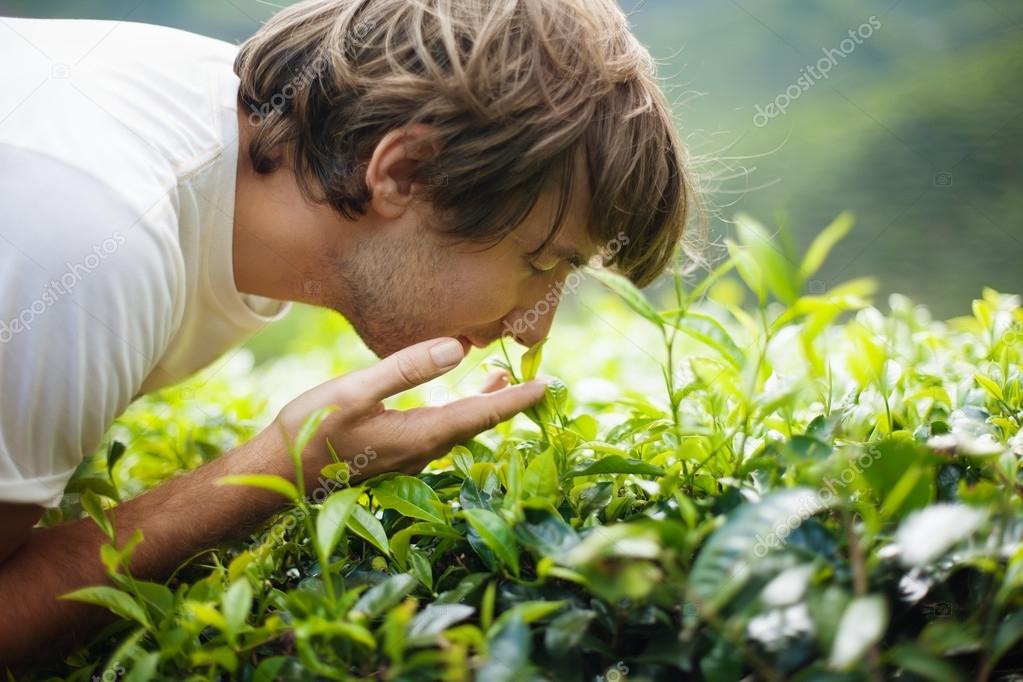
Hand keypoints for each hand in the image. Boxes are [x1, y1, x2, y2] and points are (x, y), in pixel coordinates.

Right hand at [273, 337, 546, 483]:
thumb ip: (408, 368)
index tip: (548, 386)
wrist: (279, 474)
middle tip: (533, 376)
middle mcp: (423, 452)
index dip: (516, 399)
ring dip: (481, 402)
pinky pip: (440, 431)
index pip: (482, 415)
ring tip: (498, 375)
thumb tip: (458, 349)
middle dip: (506, 399)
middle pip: (476, 423)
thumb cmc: (312, 430)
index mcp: (421, 436)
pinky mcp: (395, 456)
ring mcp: (409, 458)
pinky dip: (458, 410)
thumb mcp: (357, 391)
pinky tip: (451, 397)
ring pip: (458, 427)